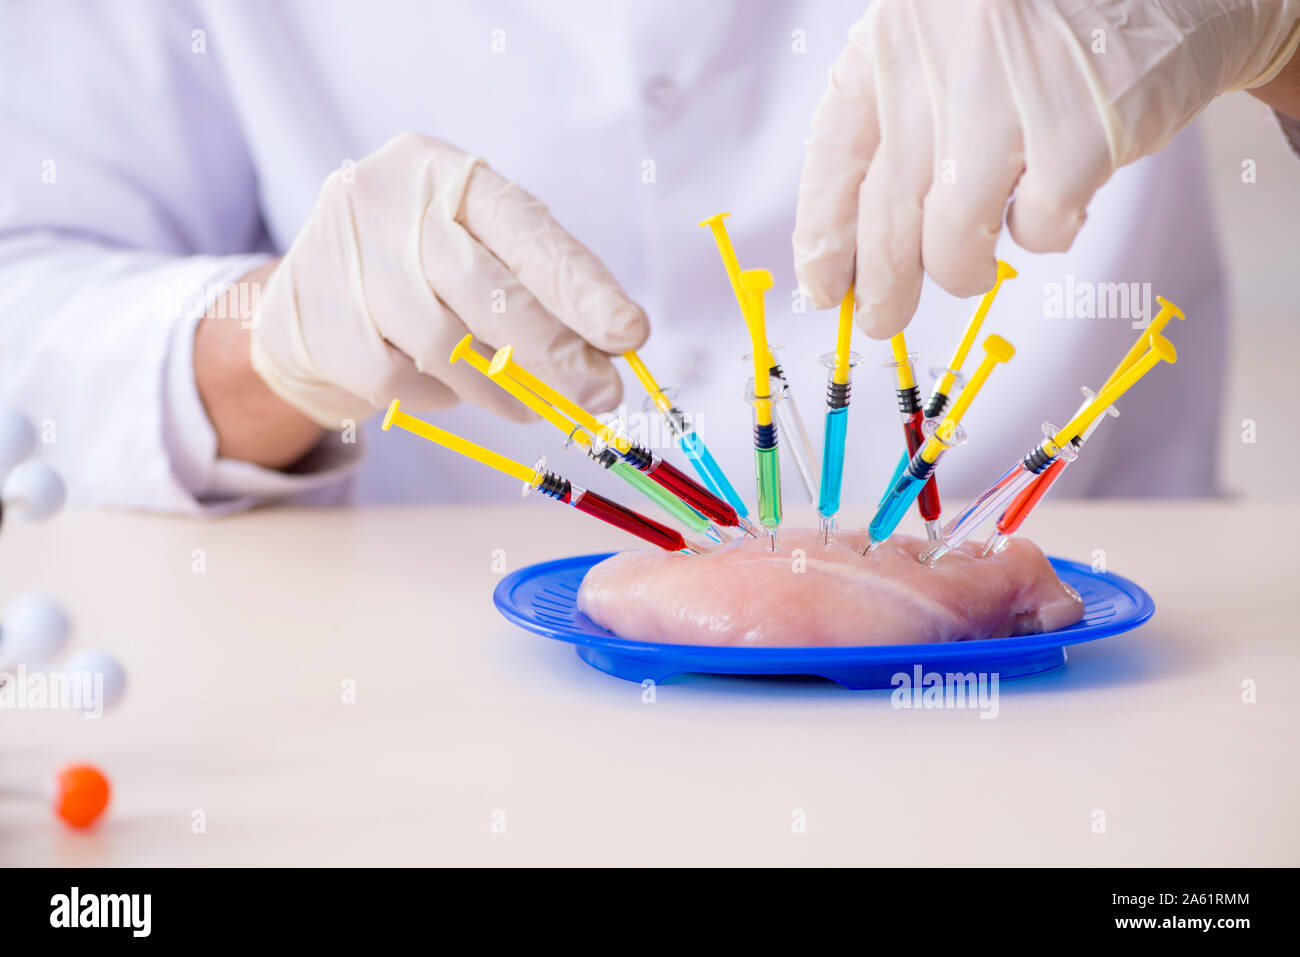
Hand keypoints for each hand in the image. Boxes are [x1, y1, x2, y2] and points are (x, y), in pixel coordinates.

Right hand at [249, 132, 648, 429]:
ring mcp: (344, 261)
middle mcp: (387, 203)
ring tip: (531, 404)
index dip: (581, 286)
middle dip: (555, 352)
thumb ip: (536, 289)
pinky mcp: (319, 322)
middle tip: (602, 395)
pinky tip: (454, 390)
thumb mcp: (477, 251)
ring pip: (449, 347)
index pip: (525, 231)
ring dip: (504, 388)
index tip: (630, 333)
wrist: (306, 300)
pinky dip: (445, 397)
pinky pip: (404, 381)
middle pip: (486, 290)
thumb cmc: (419, 272)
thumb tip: (608, 356)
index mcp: (441, 172)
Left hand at [793, 0, 1299, 336]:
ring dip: (960, 273)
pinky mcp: (1082, 133)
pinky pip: (1037, 234)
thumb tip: (852, 254)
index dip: (824, 236)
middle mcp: (943, 61)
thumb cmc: (1043, 36)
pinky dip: (1043, 235)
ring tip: (974, 265)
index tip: (822, 288)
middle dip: (882, 286)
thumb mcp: (948, 51)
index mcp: (896, 38)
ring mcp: (1011, 97)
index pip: (835, 157)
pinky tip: (1054, 198)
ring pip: (951, 243)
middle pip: (887, 212)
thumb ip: (897, 130)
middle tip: (884, 320)